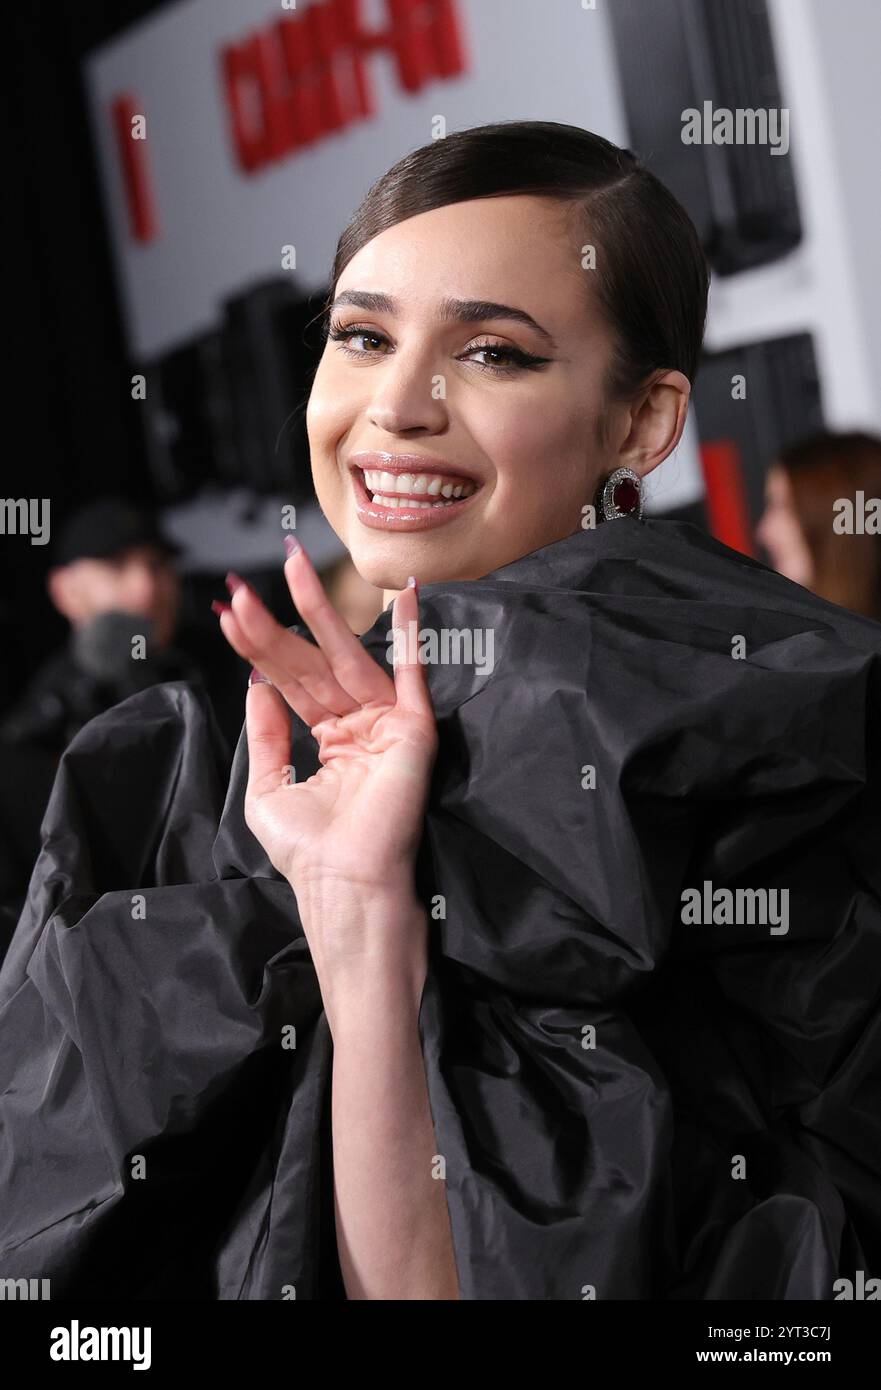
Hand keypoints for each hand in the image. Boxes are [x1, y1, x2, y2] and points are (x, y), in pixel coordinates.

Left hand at [214, 544, 437, 907]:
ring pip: (346, 656)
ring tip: (291, 568)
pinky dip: (411, 634)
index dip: (259, 647)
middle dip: (276, 623)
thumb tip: (256, 684)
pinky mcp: (412, 729)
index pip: (290, 681)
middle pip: (311, 662)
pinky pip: (412, 673)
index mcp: (329, 739)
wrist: (345, 886)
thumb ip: (267, 733)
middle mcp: (358, 724)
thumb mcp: (269, 787)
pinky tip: (404, 593)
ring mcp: (386, 723)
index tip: (228, 612)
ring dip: (318, 612)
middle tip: (242, 586)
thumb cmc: (310, 851)